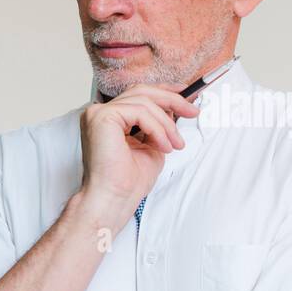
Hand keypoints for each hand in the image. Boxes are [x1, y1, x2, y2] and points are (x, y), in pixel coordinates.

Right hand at [80, 84, 198, 203]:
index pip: (138, 93)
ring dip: (166, 124)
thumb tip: (176, 106)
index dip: (165, 91)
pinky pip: (139, 112)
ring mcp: (98, 114)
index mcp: (110, 118)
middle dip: (172, 100)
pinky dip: (157, 128)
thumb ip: (159, 124)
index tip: (187, 96)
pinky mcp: (102, 118)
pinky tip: (162, 146)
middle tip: (193, 111)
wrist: (114, 198)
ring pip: (144, 101)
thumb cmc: (128, 181)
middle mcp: (100, 113)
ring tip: (175, 144)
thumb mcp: (152, 144)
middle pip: (142, 91)